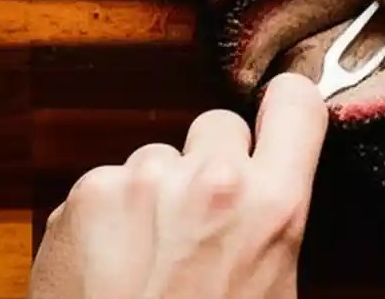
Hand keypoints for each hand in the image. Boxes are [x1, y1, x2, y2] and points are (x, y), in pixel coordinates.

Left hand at [28, 73, 327, 298]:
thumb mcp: (274, 288)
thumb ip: (275, 221)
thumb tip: (271, 190)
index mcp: (274, 207)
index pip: (297, 104)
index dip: (287, 105)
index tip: (278, 114)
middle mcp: (212, 181)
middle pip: (219, 124)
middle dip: (210, 161)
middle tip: (199, 218)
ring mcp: (143, 181)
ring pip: (157, 157)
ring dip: (153, 193)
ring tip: (146, 257)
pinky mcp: (87, 194)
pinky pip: (107, 183)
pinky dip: (106, 217)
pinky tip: (109, 265)